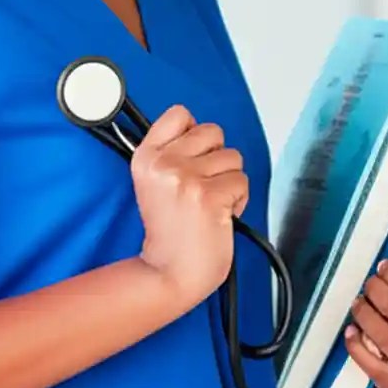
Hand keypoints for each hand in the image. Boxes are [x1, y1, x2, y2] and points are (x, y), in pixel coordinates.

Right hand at [132, 105, 247, 308]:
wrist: (169, 273)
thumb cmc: (168, 232)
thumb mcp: (153, 184)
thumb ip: (171, 153)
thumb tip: (201, 130)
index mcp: (146, 157)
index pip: (180, 114)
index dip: (194, 133)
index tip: (192, 156)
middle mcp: (164, 163)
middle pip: (213, 132)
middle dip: (216, 158)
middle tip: (201, 186)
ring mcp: (187, 179)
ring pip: (232, 157)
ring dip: (229, 182)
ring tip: (210, 204)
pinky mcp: (210, 197)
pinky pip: (242, 182)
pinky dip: (238, 201)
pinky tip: (220, 216)